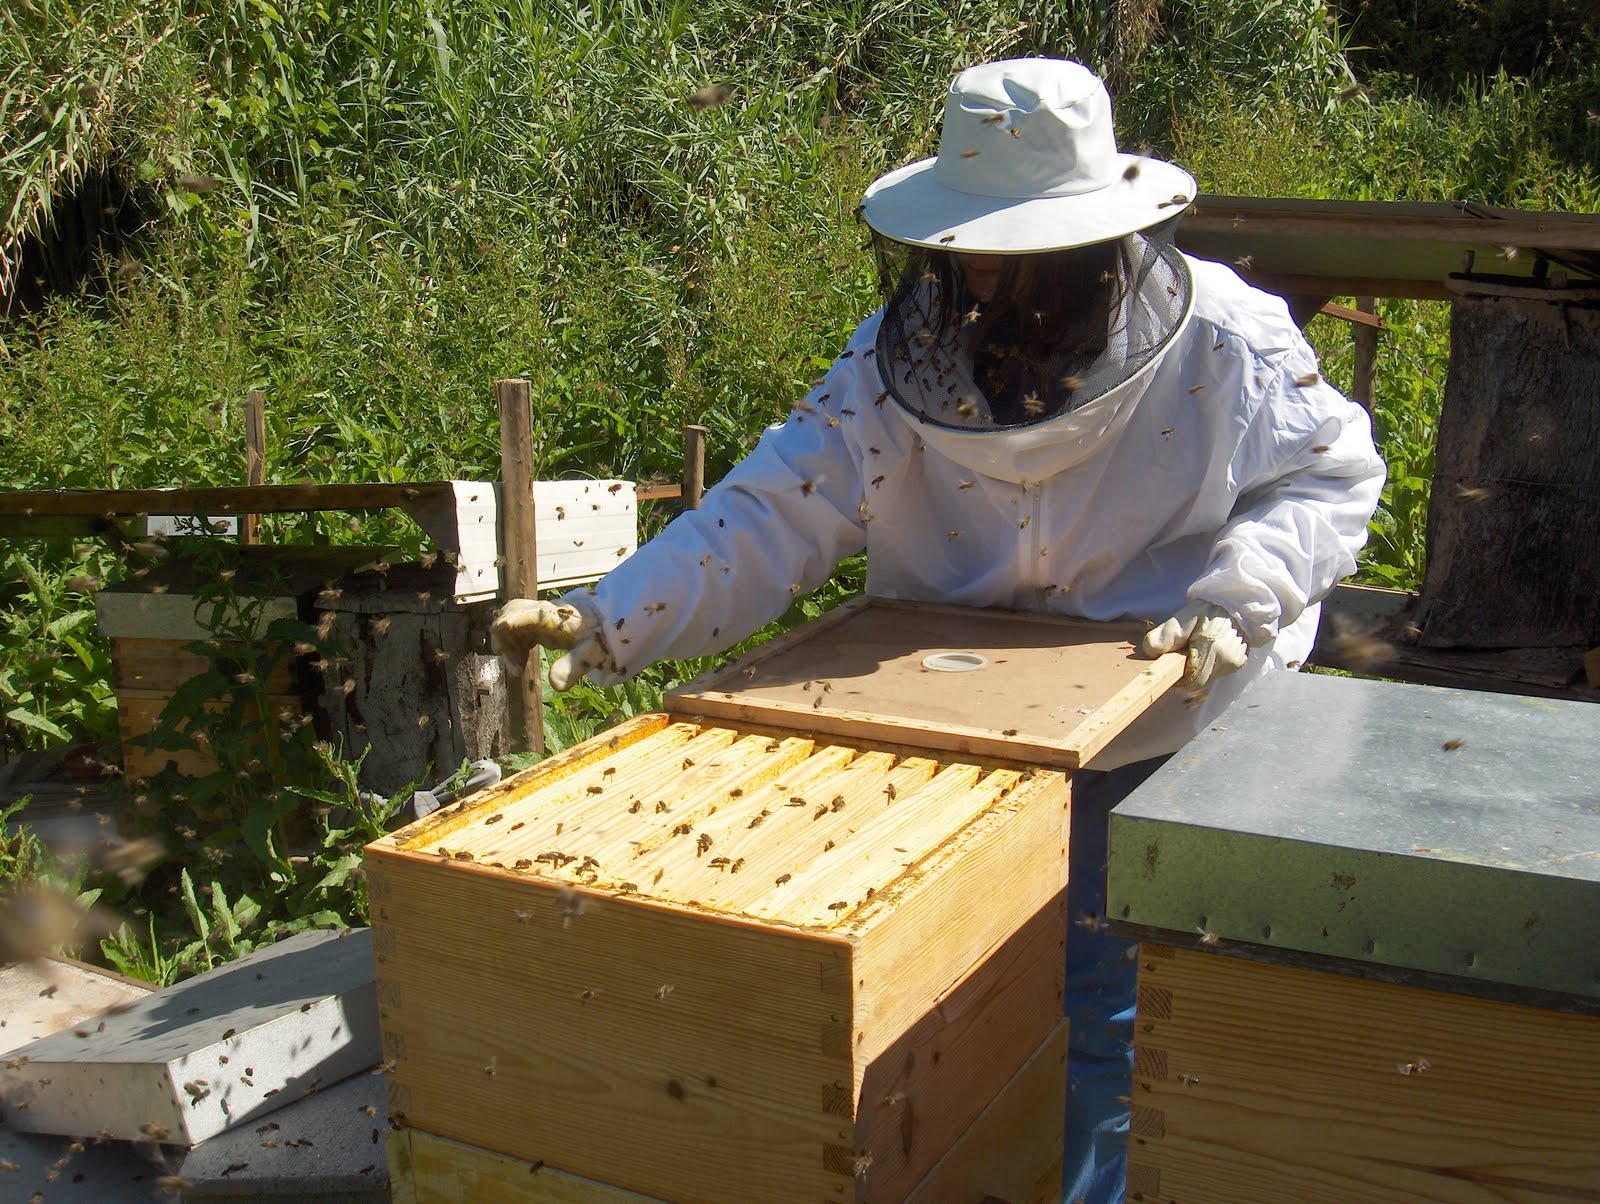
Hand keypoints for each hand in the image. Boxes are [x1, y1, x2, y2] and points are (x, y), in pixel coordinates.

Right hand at [489, 597, 613, 690]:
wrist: (609, 621)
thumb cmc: (602, 636)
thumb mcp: (592, 654)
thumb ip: (574, 667)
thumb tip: (555, 686)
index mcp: (555, 616)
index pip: (527, 613)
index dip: (510, 621)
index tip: (497, 631)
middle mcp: (544, 611)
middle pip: (513, 612)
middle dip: (503, 633)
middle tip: (507, 659)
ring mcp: (540, 615)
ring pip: (513, 620)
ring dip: (508, 643)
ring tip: (518, 669)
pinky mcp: (539, 622)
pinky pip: (519, 629)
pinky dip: (514, 644)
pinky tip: (520, 662)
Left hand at [1141, 601, 1247, 690]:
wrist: (1234, 602)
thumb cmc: (1206, 610)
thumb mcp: (1182, 618)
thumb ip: (1166, 635)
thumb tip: (1150, 651)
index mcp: (1211, 646)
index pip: (1191, 680)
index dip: (1178, 677)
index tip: (1171, 665)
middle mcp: (1227, 658)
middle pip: (1200, 682)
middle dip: (1188, 673)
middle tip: (1182, 656)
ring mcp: (1235, 662)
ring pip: (1209, 678)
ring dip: (1199, 670)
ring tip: (1196, 649)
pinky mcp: (1240, 662)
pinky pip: (1219, 672)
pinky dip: (1210, 665)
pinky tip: (1207, 650)